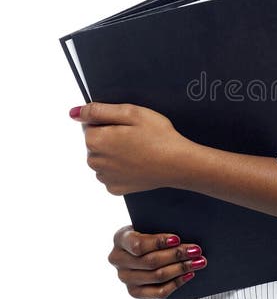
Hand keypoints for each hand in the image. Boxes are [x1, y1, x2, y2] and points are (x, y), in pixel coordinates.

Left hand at [69, 101, 190, 195]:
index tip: (127, 126)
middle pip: (94, 143)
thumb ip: (99, 110)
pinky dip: (119, 169)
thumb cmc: (158, 136)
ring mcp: (104, 177)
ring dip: (113, 154)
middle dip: (109, 138)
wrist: (178, 164)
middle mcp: (95, 161)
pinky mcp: (115, 188)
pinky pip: (110, 175)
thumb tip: (74, 113)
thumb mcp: (131, 112)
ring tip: (137, 150)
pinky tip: (136, 164)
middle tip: (135, 137)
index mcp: (95, 140)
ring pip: (102, 159)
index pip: (89, 125)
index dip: (109, 122)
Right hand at [107, 225, 206, 298]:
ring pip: (157, 276)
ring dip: (181, 269)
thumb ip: (160, 226)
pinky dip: (177, 283)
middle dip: (177, 255)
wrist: (143, 247)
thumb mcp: (150, 224)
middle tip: (196, 250)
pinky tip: (190, 274)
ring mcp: (125, 278)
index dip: (159, 242)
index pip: (138, 244)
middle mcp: (118, 260)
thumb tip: (182, 235)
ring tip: (199, 262)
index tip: (177, 239)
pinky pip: (159, 292)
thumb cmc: (149, 231)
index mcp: (120, 238)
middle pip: (151, 261)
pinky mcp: (135, 292)